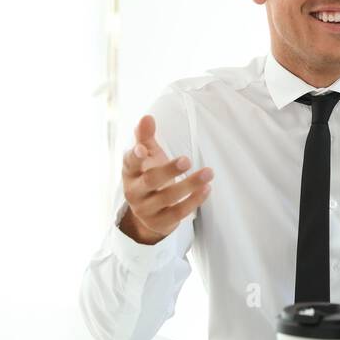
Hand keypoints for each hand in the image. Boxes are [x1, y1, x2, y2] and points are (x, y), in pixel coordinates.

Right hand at [120, 116, 212, 243]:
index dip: (135, 157)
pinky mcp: (160, 222)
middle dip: (168, 170)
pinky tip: (207, 188)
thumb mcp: (147, 157)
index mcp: (130, 172)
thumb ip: (146, 137)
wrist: (148, 213)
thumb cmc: (149, 176)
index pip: (130, 163)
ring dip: (189, 184)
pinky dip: (194, 200)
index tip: (143, 149)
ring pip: (168, 197)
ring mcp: (146, 209)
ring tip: (209, 172)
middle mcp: (134, 192)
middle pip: (150, 181)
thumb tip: (147, 117)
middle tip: (187, 159)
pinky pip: (178, 212)